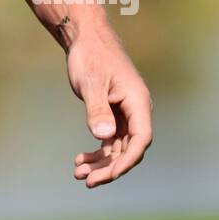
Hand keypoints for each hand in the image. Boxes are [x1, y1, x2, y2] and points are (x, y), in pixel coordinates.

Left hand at [66, 28, 152, 187]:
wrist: (85, 39)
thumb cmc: (90, 57)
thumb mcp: (91, 83)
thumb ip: (97, 110)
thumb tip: (104, 137)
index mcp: (138, 102)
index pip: (141, 139)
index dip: (127, 160)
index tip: (109, 174)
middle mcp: (136, 111)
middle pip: (129, 148)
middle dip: (109, 167)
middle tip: (87, 180)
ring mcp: (125, 114)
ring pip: (118, 147)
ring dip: (100, 162)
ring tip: (78, 173)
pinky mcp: (113, 114)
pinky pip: (109, 140)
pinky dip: (96, 151)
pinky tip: (80, 159)